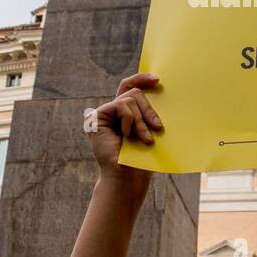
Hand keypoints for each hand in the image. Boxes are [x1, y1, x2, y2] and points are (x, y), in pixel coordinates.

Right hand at [86, 72, 162, 193]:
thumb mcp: (150, 129)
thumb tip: (160, 88)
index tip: (157, 79)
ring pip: (130, 99)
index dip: (141, 79)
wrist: (128, 177)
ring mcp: (103, 113)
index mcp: (124, 113)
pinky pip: (121, 106)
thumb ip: (149, 111)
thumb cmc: (142, 158)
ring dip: (141, 120)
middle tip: (158, 126)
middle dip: (149, 109)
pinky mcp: (96, 117)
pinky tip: (127, 135)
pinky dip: (130, 120)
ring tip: (146, 139)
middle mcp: (111, 111)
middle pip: (133, 92)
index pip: (130, 87)